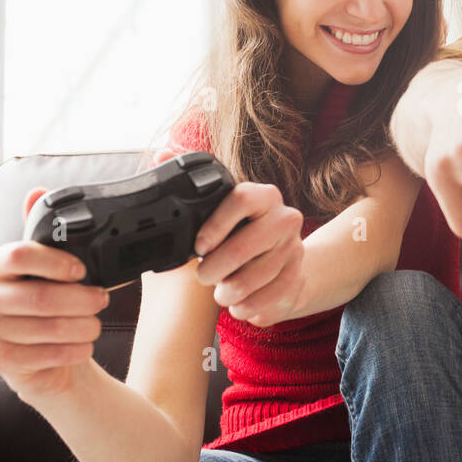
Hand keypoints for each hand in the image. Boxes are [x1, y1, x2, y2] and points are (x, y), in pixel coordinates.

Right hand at [0, 187, 108, 401]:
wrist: (43, 354)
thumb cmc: (47, 303)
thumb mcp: (47, 265)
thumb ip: (41, 231)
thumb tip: (36, 192)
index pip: (18, 255)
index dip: (55, 262)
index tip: (82, 269)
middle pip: (39, 296)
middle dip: (81, 299)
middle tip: (102, 298)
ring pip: (48, 327)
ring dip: (83, 326)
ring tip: (95, 323)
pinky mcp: (2, 361)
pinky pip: (47, 354)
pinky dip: (75, 350)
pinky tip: (82, 346)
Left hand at [191, 178, 306, 327]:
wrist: (280, 265)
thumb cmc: (237, 237)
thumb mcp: (215, 214)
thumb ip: (189, 189)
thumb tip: (163, 154)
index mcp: (263, 196)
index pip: (242, 199)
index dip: (216, 225)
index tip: (198, 247)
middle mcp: (285, 218)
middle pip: (245, 245)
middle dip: (215, 269)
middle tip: (202, 276)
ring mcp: (295, 249)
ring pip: (254, 278)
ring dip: (229, 292)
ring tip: (220, 293)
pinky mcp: (298, 278)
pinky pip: (269, 299)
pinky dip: (248, 307)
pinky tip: (239, 305)